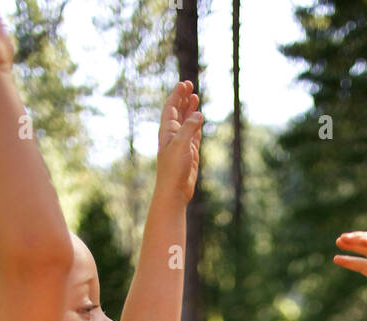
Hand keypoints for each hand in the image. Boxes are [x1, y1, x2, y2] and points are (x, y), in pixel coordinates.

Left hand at [155, 81, 202, 200]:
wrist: (175, 190)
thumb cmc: (173, 168)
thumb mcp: (181, 144)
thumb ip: (189, 127)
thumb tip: (199, 114)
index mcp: (167, 131)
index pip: (171, 107)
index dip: (177, 95)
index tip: (185, 84)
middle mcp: (173, 135)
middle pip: (178, 111)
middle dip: (183, 99)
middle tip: (190, 86)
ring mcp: (182, 143)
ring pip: (187, 121)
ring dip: (190, 109)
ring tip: (196, 98)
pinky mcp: (190, 152)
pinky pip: (193, 133)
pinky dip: (196, 124)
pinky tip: (199, 117)